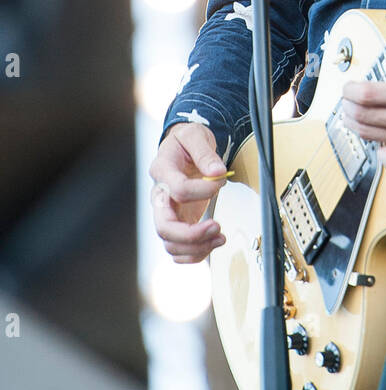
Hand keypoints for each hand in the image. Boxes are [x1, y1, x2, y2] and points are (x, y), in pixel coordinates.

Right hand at [149, 123, 227, 263]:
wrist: (183, 148)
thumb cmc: (187, 141)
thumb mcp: (195, 135)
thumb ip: (205, 153)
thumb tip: (217, 172)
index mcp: (162, 171)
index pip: (178, 189)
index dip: (203, 190)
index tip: (222, 181)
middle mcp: (160, 196)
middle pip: (164, 227)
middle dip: (191, 234)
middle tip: (217, 227)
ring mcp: (166, 212)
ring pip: (170, 243)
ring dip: (197, 247)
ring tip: (221, 237)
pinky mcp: (177, 222)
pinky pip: (177, 248)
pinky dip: (194, 254)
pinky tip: (213, 244)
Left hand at [340, 21, 385, 172]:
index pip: (369, 95)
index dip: (351, 90)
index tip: (349, 86)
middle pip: (363, 117)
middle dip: (349, 106)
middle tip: (349, 99)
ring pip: (371, 137)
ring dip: (358, 125)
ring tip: (356, 115)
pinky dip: (382, 152)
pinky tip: (382, 140)